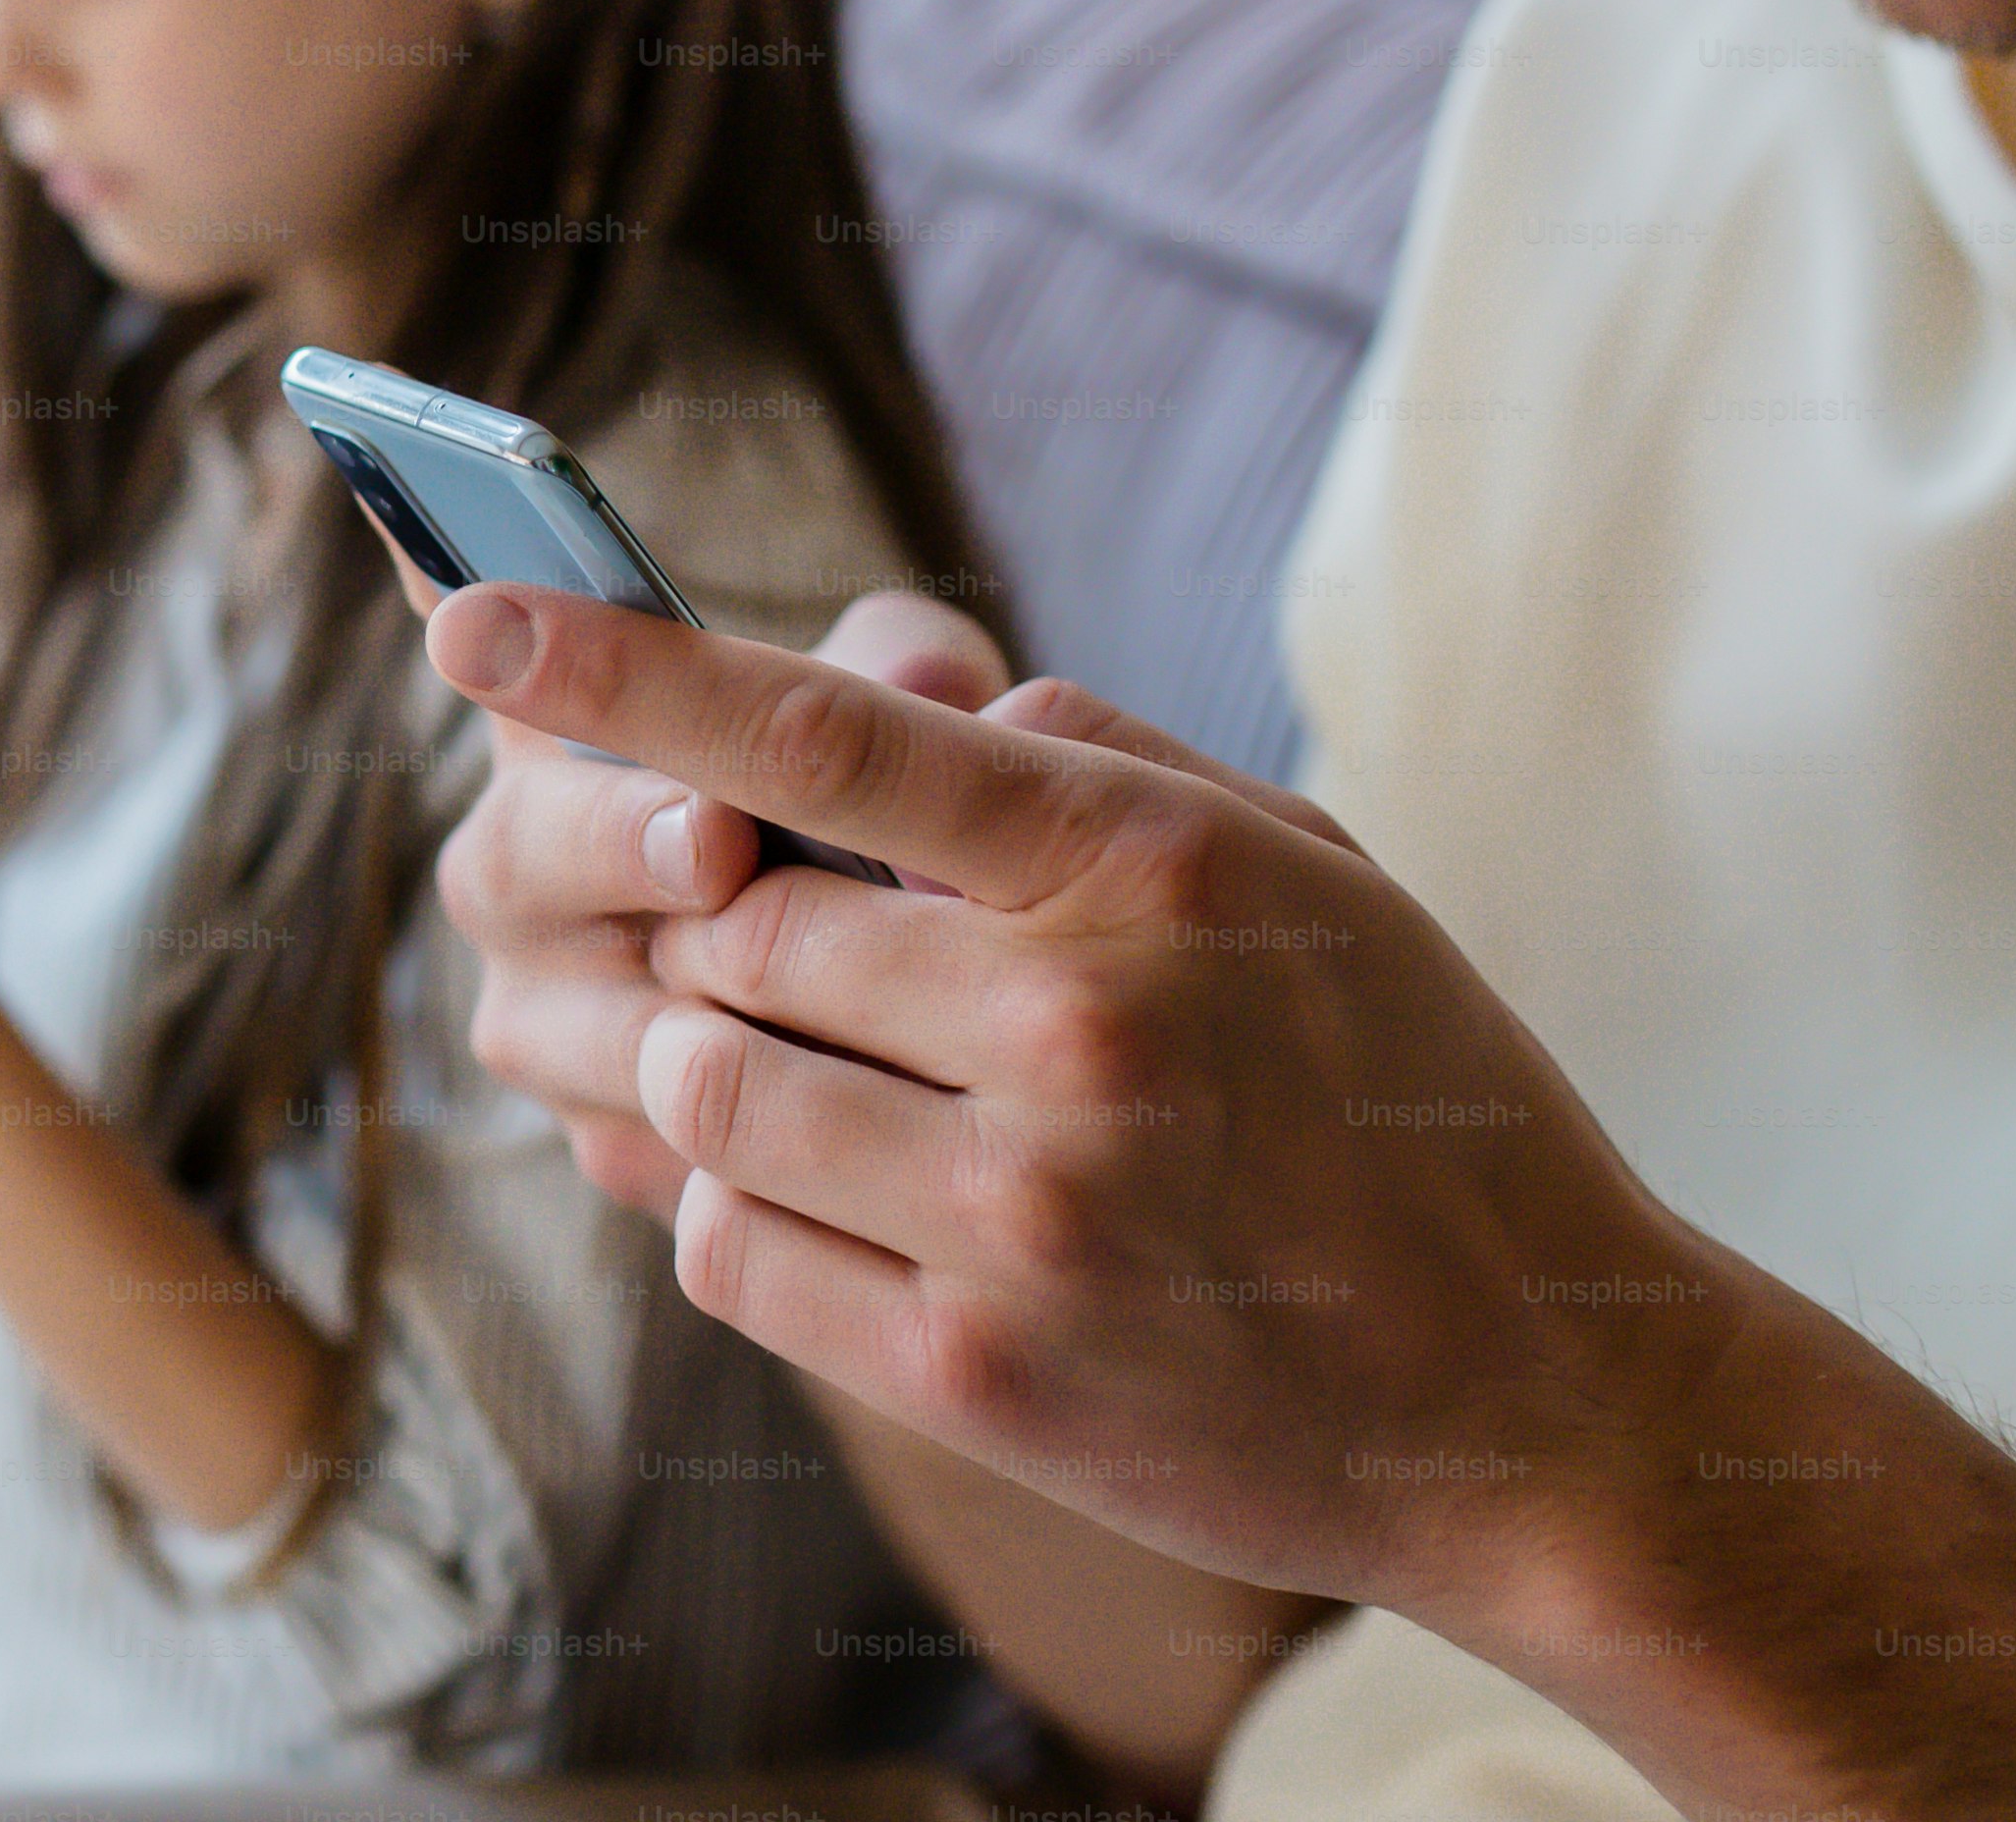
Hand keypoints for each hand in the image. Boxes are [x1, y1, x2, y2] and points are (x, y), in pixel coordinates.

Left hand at [423, 581, 1724, 1622]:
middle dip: (728, 928)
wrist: (1546, 1401)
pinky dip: (749, 1214)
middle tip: (812, 959)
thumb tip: (922, 696)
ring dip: (722, 1068)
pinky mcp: (975, 1372)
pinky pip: (728, 1247)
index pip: (824, 734)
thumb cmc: (1416, 1101)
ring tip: (834, 1080)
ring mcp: (1019, 1211)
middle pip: (730, 922)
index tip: (469, 615)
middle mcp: (1071, 1024)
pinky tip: (858, 1206)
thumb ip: (1095, 764)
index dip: (621, 672)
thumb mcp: (1304, 875)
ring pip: (701, 1083)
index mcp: (1142, 866)